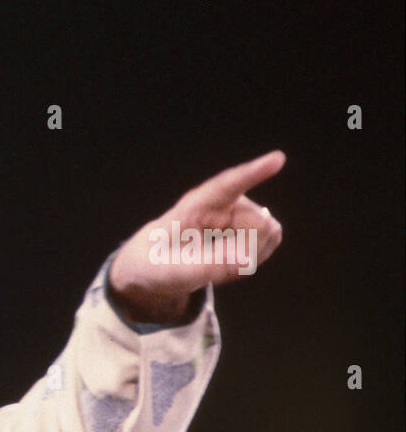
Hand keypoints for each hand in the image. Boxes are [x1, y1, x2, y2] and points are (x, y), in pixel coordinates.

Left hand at [108, 151, 285, 322]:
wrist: (154, 265)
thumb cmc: (156, 264)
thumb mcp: (173, 272)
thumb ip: (208, 267)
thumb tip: (246, 259)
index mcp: (194, 206)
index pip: (227, 186)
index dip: (252, 172)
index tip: (277, 159)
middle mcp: (221, 202)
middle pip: (256, 223)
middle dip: (246, 249)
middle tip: (220, 266)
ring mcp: (238, 212)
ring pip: (266, 232)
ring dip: (250, 255)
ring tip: (219, 264)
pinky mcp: (250, 225)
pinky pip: (267, 242)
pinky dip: (253, 258)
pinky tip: (230, 263)